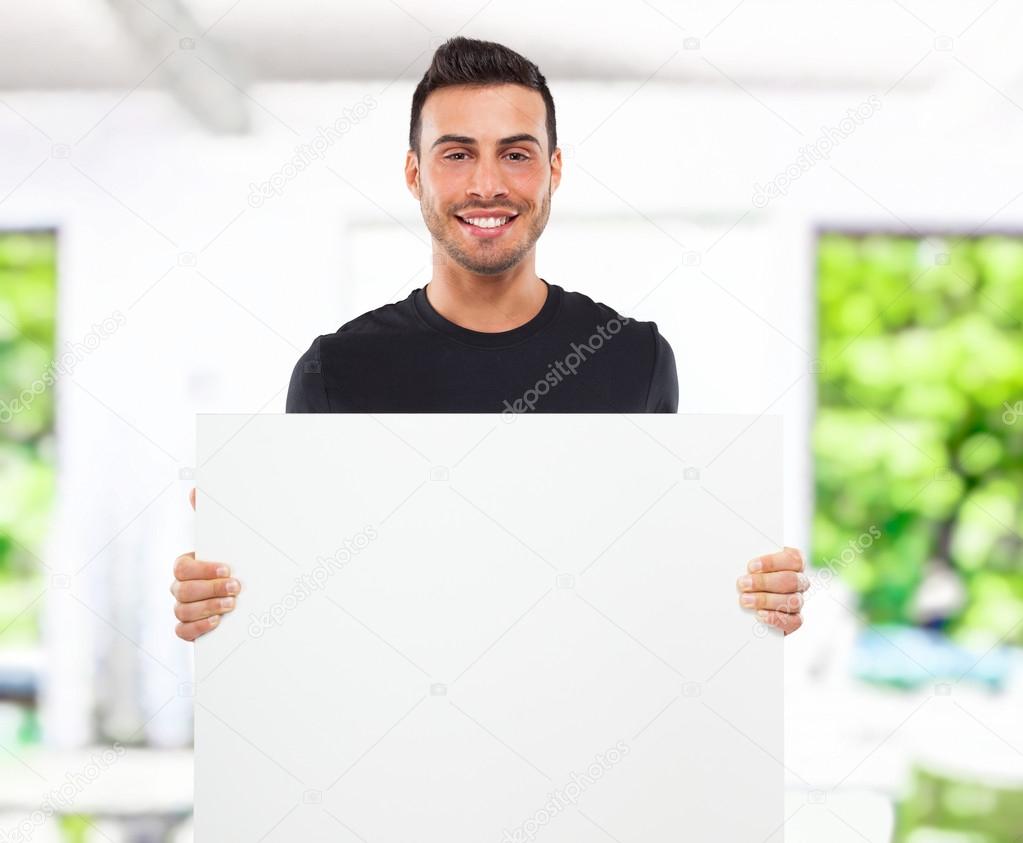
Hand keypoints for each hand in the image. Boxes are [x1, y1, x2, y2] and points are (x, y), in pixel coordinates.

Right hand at [170, 487, 241, 640]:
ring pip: (182, 612)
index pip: (182, 568)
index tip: (228, 569)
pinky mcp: (189, 628)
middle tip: (236, 588)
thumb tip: (194, 489)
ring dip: (209, 608)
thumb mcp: (223, 540)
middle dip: (211, 590)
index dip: (204, 570)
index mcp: (185, 566)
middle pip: (183, 591)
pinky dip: (197, 628)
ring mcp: (183, 609)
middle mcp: (180, 588)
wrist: (242, 594)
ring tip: (232, 606)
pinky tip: (217, 622)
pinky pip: (181, 632)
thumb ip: (209, 517)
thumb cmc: (230, 563)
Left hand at [736, 546, 807, 635]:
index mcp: (794, 563)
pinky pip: (794, 621)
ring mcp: (798, 601)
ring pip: (792, 601)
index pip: (793, 559)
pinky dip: (776, 618)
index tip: (751, 566)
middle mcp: (799, 581)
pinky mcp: (795, 619)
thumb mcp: (753, 564)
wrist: (753, 598)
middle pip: (791, 580)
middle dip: (764, 582)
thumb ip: (752, 561)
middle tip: (743, 584)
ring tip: (746, 600)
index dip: (772, 562)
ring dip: (766, 600)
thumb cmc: (752, 575)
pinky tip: (759, 614)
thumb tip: (738, 558)